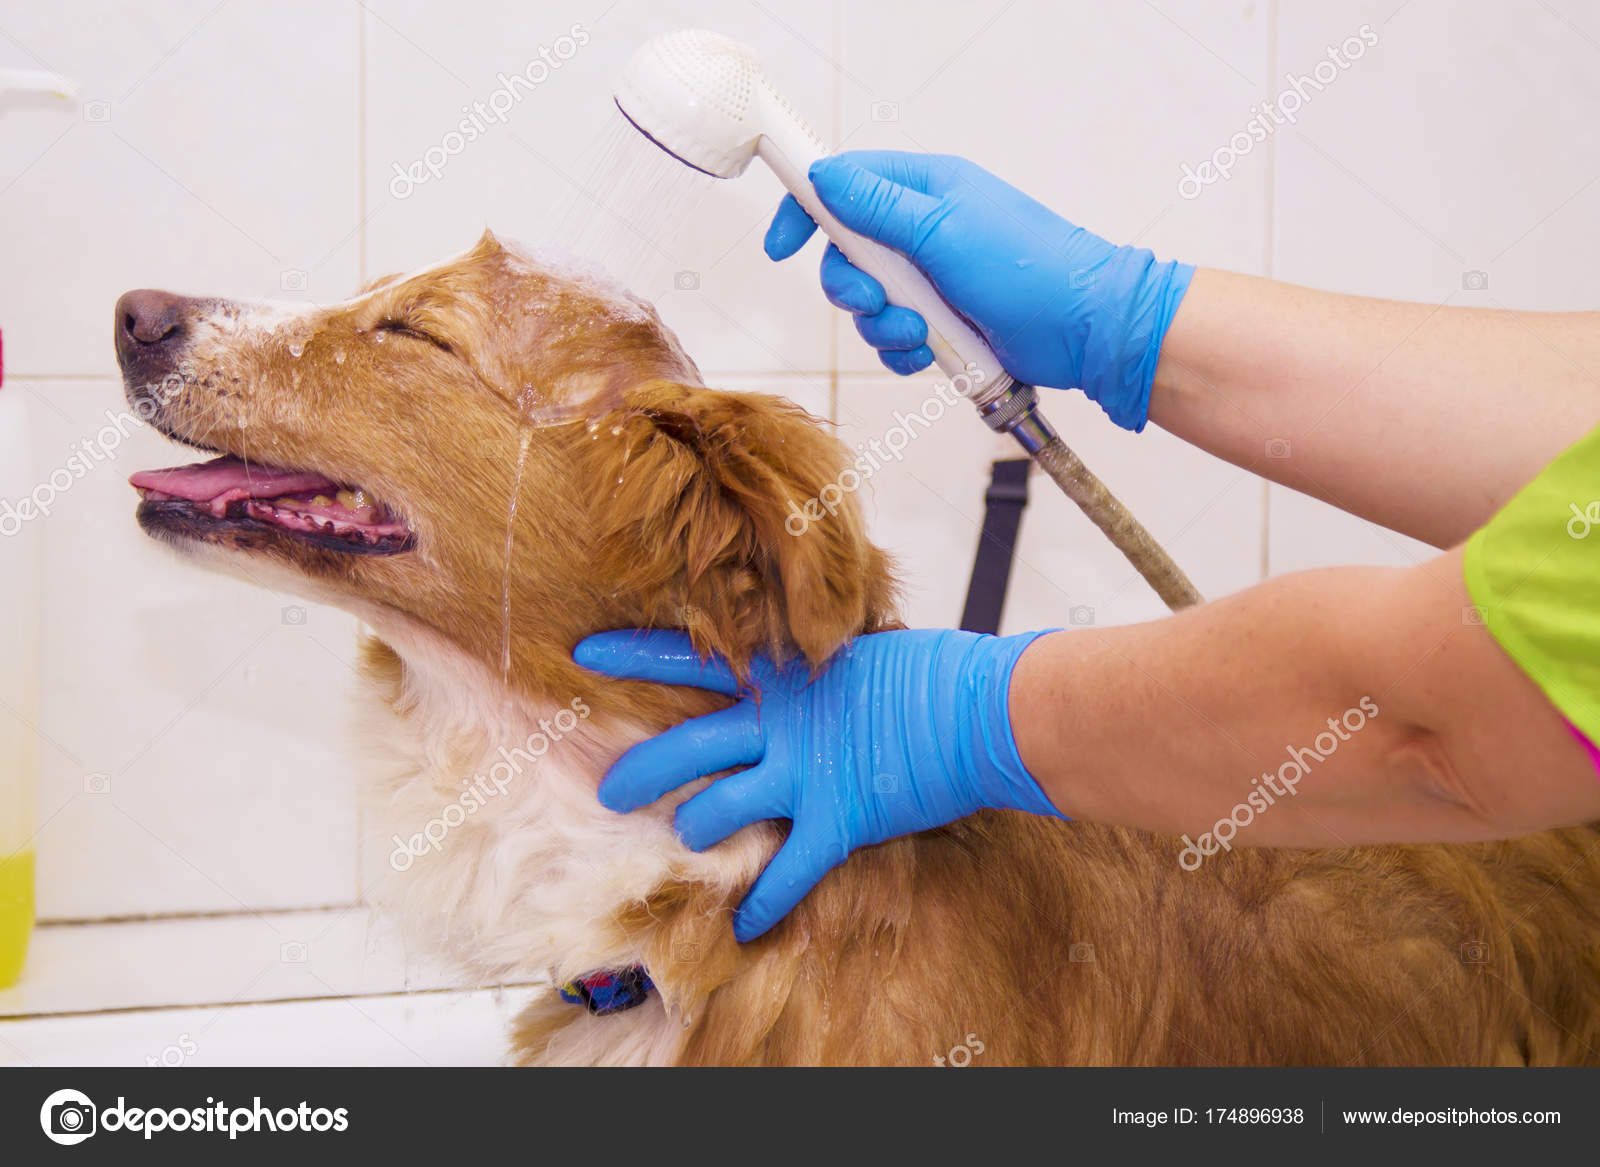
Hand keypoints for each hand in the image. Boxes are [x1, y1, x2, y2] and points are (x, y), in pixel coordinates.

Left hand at [573, 628, 1063, 940]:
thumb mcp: (856, 648)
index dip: (633, 655)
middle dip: (640, 773)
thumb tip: (785, 657)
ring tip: (687, 841)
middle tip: (607, 794)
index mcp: (783, 671)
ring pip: (721, 808)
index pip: (690, 657)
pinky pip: (789, 870)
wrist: (984, 708)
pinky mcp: (841, 817)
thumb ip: (810, 661)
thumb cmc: (930, 670)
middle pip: (687, 746)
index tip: (582, 656)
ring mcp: (808, 771)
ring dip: (696, 830)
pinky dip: (766, 902)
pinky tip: (748, 927)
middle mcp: (783, 721)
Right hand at [764, 151, 1193, 431]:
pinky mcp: (944, 321)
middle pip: (848, 254)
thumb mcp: (942, 230)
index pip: (845, 185)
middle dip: (852, 286)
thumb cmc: (1027, 268)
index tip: (782, 246)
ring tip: (917, 334)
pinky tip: (926, 356)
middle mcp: (924, 230)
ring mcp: (934, 279)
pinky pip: (896, 338)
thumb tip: (824, 176)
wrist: (1085, 330)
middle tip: (875, 301)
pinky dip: (903, 352)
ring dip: (882, 326)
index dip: (807, 212)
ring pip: (870, 303)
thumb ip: (876, 205)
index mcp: (925, 190)